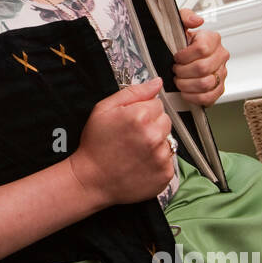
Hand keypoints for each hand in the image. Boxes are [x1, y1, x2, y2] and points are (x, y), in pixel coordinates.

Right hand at [70, 77, 174, 206]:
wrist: (92, 180)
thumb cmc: (96, 145)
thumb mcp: (104, 109)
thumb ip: (133, 92)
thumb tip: (157, 83)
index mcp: (140, 116)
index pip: (158, 103)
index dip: (143, 111)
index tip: (131, 122)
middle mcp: (154, 136)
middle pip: (166, 120)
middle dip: (152, 125)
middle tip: (133, 137)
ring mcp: (161, 156)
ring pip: (168, 140)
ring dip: (156, 144)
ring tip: (136, 151)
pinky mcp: (165, 174)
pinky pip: (169, 160)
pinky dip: (158, 162)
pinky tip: (141, 163)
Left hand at [172, 9, 228, 106]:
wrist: (186, 58)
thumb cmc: (182, 43)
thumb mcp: (179, 25)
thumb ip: (185, 16)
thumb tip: (196, 20)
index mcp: (212, 39)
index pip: (201, 49)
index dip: (184, 56)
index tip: (177, 57)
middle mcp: (220, 55)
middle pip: (202, 68)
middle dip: (183, 71)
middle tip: (176, 70)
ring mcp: (222, 72)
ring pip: (205, 84)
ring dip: (187, 84)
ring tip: (180, 80)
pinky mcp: (219, 88)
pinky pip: (208, 97)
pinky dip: (194, 97)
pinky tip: (186, 91)